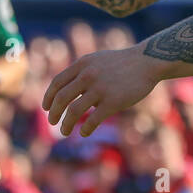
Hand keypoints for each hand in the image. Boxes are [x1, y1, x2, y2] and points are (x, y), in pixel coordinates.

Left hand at [43, 46, 163, 136]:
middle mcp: (88, 75)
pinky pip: (93, 120)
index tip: (46, 107)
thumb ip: (81, 72)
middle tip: (52, 122)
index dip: (48, 97)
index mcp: (82, 64)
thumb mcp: (97, 60)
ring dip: (66, 124)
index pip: (57, 82)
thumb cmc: (122, 63)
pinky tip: (84, 132)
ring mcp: (100, 88)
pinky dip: (85, 129)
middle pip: (61, 98)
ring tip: (64, 131)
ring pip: (74, 111)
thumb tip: (65, 88)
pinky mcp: (113, 101)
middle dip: (54, 113)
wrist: (147, 61)